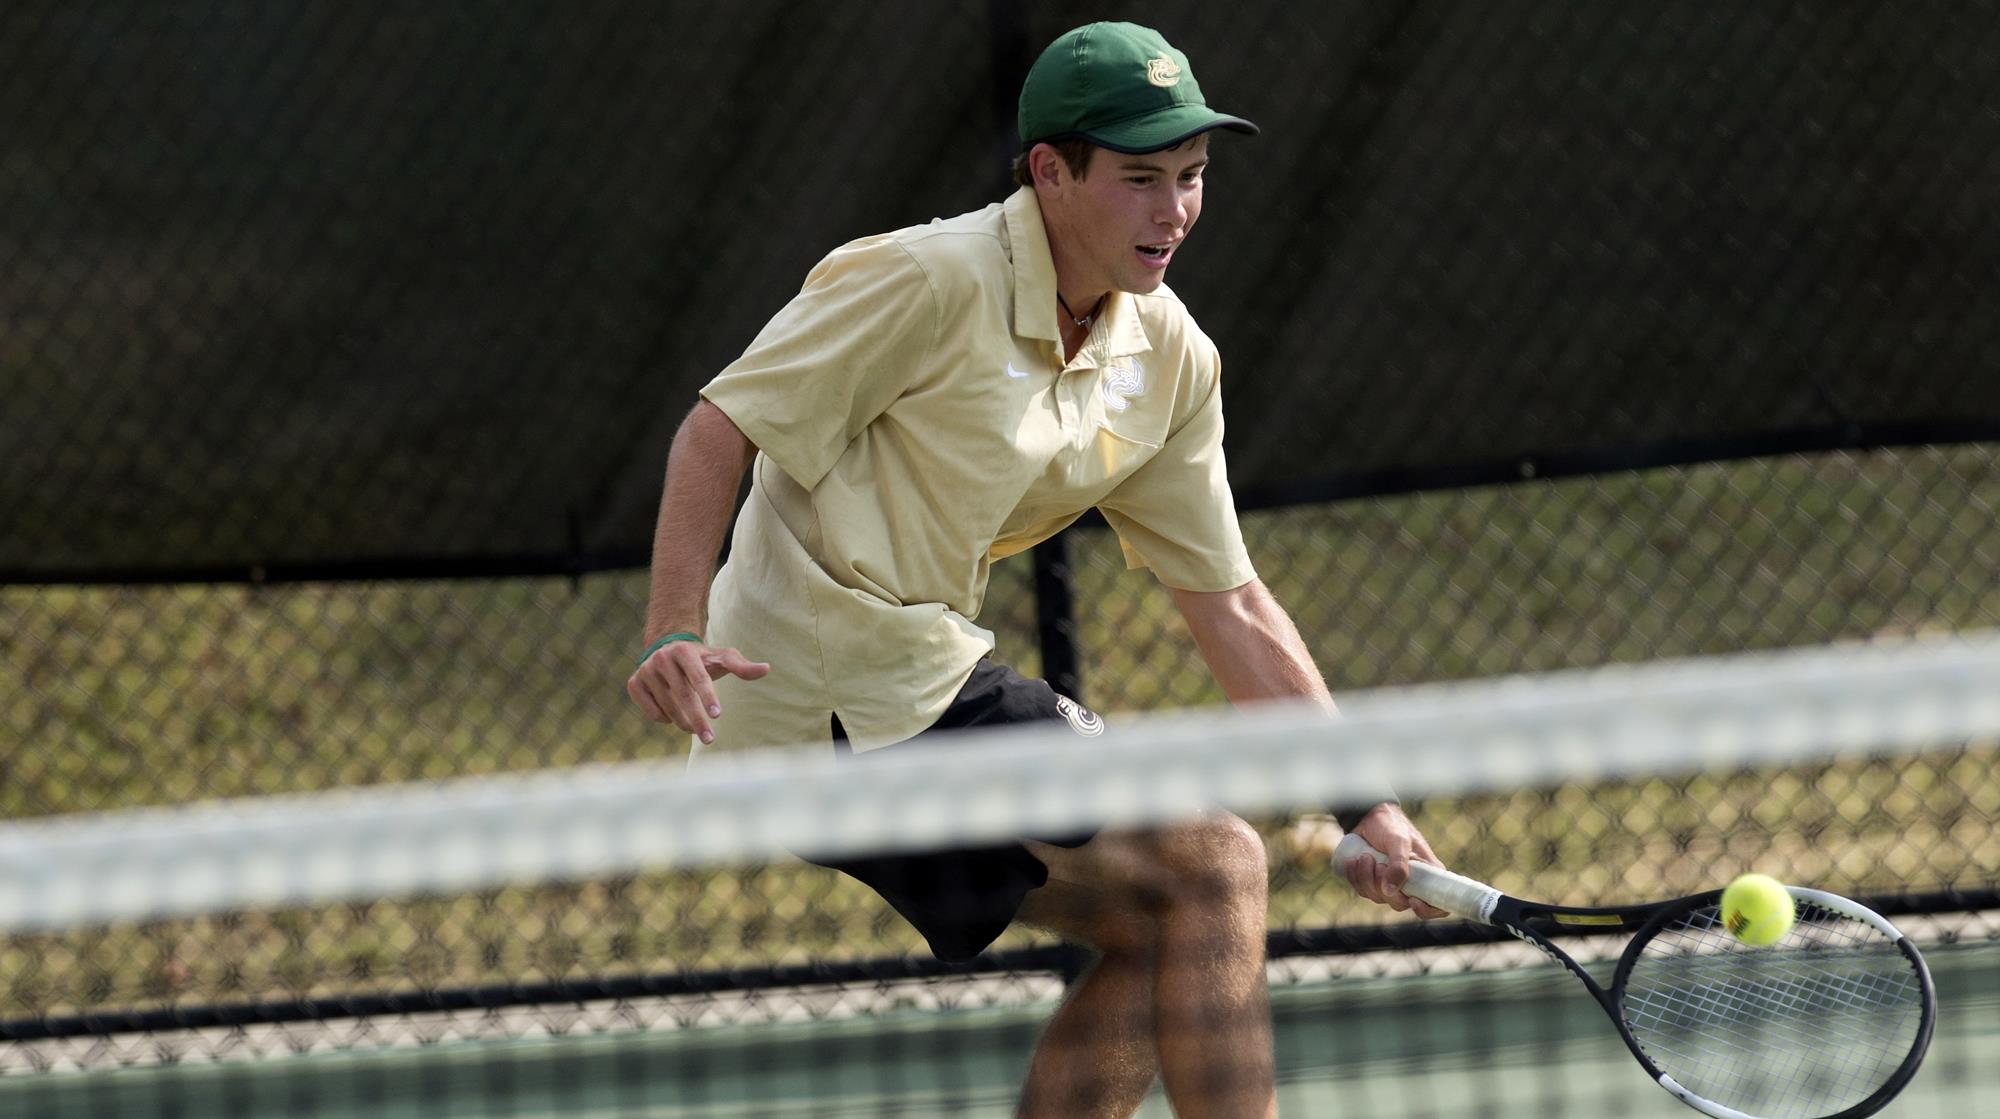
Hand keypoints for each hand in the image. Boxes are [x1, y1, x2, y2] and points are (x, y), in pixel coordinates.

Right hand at [626, 639, 769, 744]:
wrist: (667, 649)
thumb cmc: (702, 658)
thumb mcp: (722, 658)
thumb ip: (742, 666)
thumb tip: (766, 669)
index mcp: (684, 651)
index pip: (698, 677)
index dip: (708, 696)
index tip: (718, 715)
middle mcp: (662, 658)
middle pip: (682, 696)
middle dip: (697, 720)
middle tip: (710, 739)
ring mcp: (645, 671)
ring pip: (667, 707)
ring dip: (683, 722)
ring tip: (696, 729)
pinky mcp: (634, 683)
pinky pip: (652, 712)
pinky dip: (665, 719)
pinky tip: (674, 713)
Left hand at [1340, 804, 1448, 919]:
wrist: (1366, 816)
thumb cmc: (1390, 824)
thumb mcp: (1398, 839)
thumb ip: (1399, 864)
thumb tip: (1391, 891)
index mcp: (1428, 874)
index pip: (1438, 905)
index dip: (1428, 910)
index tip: (1413, 900)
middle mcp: (1411, 883)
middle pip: (1401, 904)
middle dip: (1384, 885)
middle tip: (1378, 863)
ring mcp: (1391, 885)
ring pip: (1378, 898)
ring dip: (1367, 878)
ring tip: (1365, 856)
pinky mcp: (1372, 882)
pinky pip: (1362, 890)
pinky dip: (1356, 876)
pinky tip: (1354, 860)